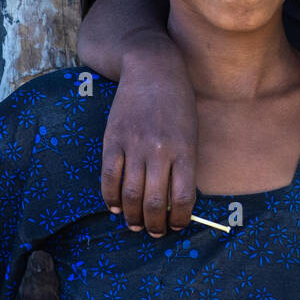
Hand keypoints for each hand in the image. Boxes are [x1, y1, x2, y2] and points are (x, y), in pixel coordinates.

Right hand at [100, 41, 196, 235]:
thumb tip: (176, 200)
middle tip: (154, 232)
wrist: (153, 68)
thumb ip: (185, 163)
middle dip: (154, 225)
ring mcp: (134, 146)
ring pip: (130, 195)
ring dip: (133, 216)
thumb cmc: (177, 101)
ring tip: (136, 224)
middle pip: (155, 202)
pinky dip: (111, 198)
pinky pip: (109, 178)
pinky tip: (116, 207)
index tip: (176, 226)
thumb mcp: (191, 131)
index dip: (179, 219)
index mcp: (185, 150)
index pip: (183, 198)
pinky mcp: (113, 140)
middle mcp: (160, 151)